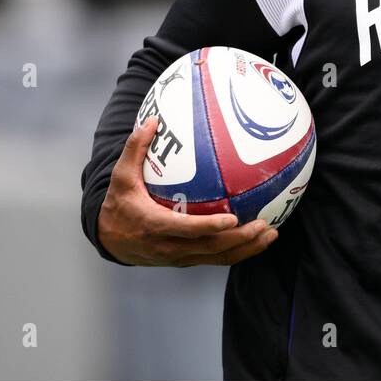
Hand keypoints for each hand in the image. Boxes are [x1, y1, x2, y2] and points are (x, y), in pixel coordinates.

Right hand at [97, 117, 279, 266]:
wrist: (109, 239)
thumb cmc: (120, 203)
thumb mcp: (121, 176)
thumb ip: (135, 148)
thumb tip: (153, 120)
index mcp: (155, 226)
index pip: (186, 230)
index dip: (209, 227)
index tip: (232, 218)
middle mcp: (170, 247)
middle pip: (210, 248)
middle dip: (239, 239)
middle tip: (263, 225)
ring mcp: (180, 257)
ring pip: (217, 258)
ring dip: (246, 249)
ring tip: (271, 234)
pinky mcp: (187, 260)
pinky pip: (216, 258)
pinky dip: (239, 251)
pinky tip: (259, 239)